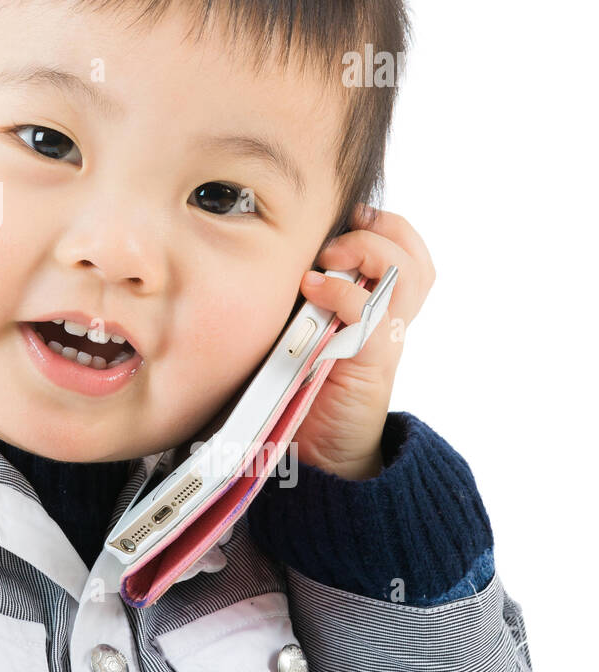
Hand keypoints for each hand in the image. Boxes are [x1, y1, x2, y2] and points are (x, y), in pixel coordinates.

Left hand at [293, 204, 435, 479]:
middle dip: (379, 229)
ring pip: (407, 273)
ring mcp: (382, 338)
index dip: (383, 224)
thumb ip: (295, 299)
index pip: (404, 250)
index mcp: (370, 308)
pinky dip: (343, 290)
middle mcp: (385, 319)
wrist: (316, 457)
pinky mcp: (372, 361)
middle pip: (413, 255)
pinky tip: (314, 287)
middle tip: (337, 235)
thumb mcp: (295, 333)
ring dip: (369, 250)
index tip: (347, 214)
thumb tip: (259, 253)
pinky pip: (371, 311)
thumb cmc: (296, 390)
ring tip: (331, 257)